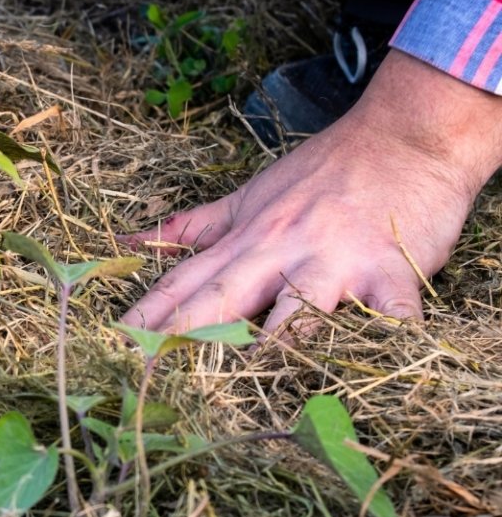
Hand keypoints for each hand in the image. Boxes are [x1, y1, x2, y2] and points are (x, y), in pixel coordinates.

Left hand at [123, 50, 501, 334]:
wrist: (405, 134)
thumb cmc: (325, 171)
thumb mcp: (251, 196)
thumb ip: (196, 227)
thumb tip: (132, 243)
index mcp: (246, 239)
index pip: (184, 280)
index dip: (147, 314)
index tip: (112, 345)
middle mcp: (282, 251)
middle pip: (223, 297)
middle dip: (184, 334)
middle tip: (149, 371)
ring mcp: (335, 260)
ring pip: (298, 306)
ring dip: (276, 344)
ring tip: (245, 382)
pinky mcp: (391, 269)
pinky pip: (391, 309)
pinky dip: (388, 334)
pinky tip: (376, 363)